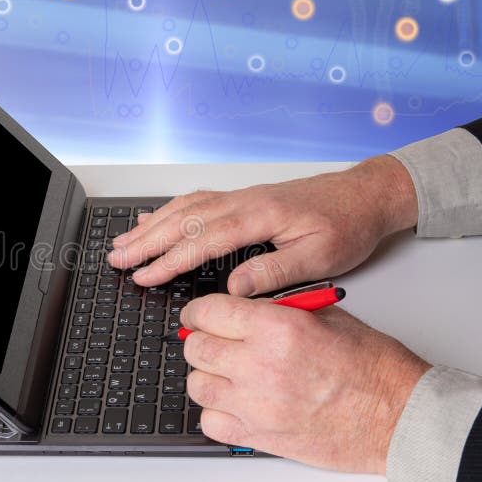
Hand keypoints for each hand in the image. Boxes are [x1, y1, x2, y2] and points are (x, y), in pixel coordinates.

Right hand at [108, 156, 417, 295]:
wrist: (365, 194)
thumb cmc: (346, 224)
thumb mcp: (320, 255)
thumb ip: (275, 271)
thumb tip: (234, 287)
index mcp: (259, 216)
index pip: (202, 240)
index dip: (169, 260)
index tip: (144, 276)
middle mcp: (243, 202)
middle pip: (183, 220)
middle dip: (146, 241)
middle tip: (116, 259)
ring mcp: (240, 198)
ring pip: (185, 209)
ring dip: (151, 226)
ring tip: (124, 242)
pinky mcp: (243, 199)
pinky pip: (197, 201)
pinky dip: (170, 210)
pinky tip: (156, 218)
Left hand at [180, 294, 429, 473]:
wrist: (399, 416)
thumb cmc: (373, 367)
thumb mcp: (325, 317)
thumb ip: (277, 310)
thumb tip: (240, 310)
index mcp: (278, 328)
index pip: (209, 312)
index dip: (198, 312)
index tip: (197, 316)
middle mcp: (261, 365)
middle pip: (197, 349)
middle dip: (199, 341)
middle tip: (211, 341)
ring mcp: (257, 405)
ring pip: (198, 386)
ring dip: (206, 376)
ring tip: (225, 372)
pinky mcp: (260, 437)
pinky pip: (211, 423)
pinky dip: (216, 412)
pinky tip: (235, 403)